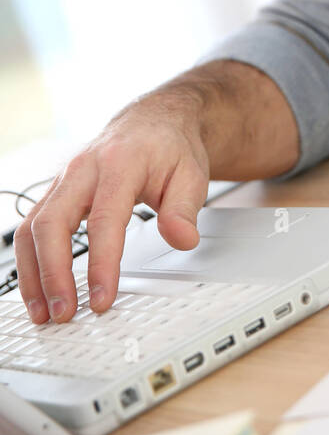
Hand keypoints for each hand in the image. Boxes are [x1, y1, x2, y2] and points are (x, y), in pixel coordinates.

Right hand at [13, 97, 208, 323]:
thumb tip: (182, 240)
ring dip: (33, 273)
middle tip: (64, 312)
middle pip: (52, 223)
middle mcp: (84, 169)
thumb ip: (184, 209)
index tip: (101, 298)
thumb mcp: (192, 174)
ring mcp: (65, 180)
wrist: (153, 122)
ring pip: (32, 227)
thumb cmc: (170, 148)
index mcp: (120, 163)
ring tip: (43, 312)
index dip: (100, 263)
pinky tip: (37, 289)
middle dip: (53, 273)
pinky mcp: (57, 192)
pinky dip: (30, 261)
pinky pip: (31, 227)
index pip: (104, 219)